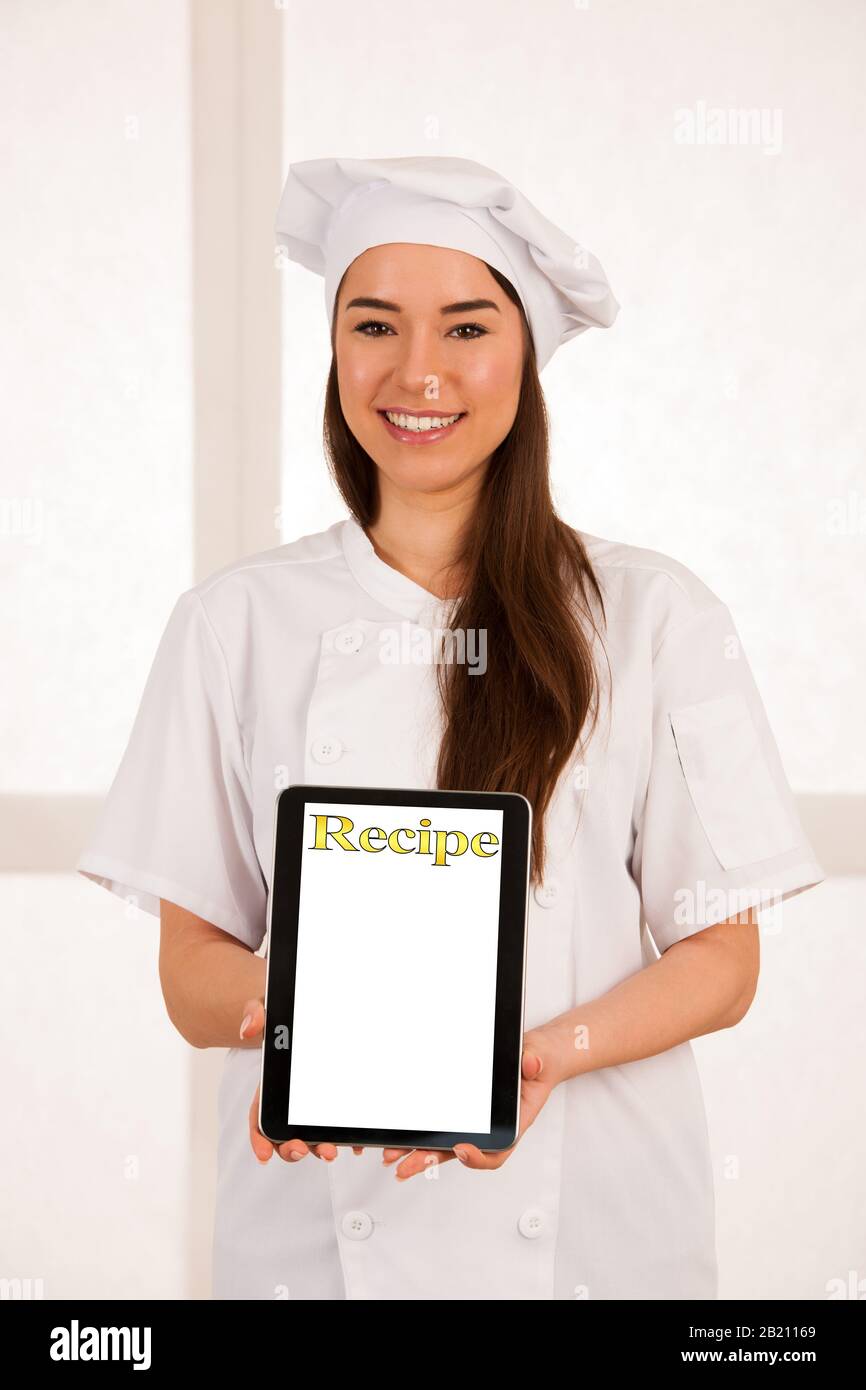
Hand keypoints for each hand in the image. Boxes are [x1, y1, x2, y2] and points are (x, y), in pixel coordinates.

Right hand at [242, 996, 364, 1164]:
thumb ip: (255, 1014)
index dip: (259, 1138)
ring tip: (330, 1153)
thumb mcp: (265, 1009)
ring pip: (311, 1135)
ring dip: (318, 1148)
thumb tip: (248, 1029)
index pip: (259, 1117)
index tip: (265, 1155)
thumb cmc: (282, 1016)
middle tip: (301, 1151)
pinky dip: (344, 1138)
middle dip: (291, 1150)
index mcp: (268, 1086)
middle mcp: (288, 1100)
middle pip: (284, 1134)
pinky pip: (335, 1124)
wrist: (304, 1012)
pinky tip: (355, 1145)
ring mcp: (309, 1103)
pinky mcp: (331, 1101)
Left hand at [381, 1025, 561, 1180]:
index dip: (479, 1157)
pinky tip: (400, 1136)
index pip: (497, 1151)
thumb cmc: (537, 1062)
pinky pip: (440, 1126)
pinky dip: (419, 1133)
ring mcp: (475, 1123)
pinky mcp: (462, 1112)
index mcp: (514, 1123)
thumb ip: (535, 1061)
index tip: (462, 1150)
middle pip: (459, 1153)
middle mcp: (491, 1128)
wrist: (533, 1056)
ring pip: (445, 1144)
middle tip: (407, 1166)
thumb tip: (530, 1063)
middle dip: (431, 1159)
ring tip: (393, 1156)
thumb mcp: (540, 1057)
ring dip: (418, 1151)